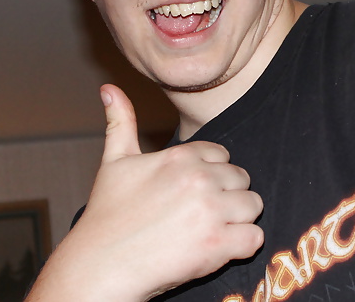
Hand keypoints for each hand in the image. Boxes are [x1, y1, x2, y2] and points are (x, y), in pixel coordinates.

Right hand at [26, 84, 263, 301]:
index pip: (223, 155)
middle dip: (227, 196)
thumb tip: (108, 88)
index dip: (211, 175)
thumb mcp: (113, 163)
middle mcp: (200, 179)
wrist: (99, 267)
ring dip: (238, 220)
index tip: (192, 194)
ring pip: (254, 206)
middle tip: (200, 216)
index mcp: (181, 156)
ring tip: (210, 231)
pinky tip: (219, 249)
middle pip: (242, 179)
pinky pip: (255, 238)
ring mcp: (211, 211)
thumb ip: (120, 122)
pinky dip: (243, 245)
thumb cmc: (106, 216)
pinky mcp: (218, 245)